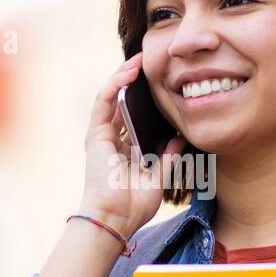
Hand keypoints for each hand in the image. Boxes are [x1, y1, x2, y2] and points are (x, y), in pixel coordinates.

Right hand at [80, 53, 186, 236]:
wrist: (115, 218)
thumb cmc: (133, 205)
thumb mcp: (159, 178)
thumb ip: (168, 158)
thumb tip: (180, 139)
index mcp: (128, 150)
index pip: (137, 117)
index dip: (148, 100)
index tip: (166, 84)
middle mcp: (113, 140)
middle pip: (124, 103)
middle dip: (137, 82)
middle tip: (154, 64)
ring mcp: (103, 136)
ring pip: (113, 96)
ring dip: (125, 75)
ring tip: (142, 59)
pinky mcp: (95, 133)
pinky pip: (104, 101)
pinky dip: (116, 83)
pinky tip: (130, 71)